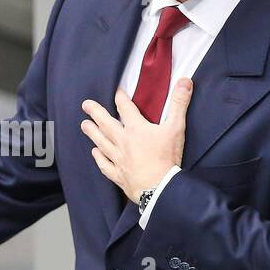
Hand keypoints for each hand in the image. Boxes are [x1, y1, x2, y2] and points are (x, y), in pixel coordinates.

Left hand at [80, 78, 192, 203]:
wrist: (159, 188)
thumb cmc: (167, 158)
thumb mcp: (176, 127)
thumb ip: (179, 103)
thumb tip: (185, 81)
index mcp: (136, 129)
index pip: (125, 108)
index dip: (121, 98)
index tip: (116, 91)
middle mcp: (123, 142)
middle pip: (106, 124)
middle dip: (95, 112)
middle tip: (85, 105)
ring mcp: (118, 159)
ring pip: (101, 142)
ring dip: (92, 132)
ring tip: (84, 125)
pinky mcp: (119, 175)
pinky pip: (105, 165)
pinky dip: (99, 158)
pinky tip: (95, 153)